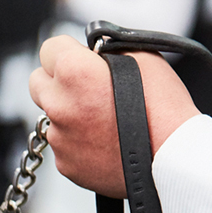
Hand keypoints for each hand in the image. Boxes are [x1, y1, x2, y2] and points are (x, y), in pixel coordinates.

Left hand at [28, 35, 200, 197]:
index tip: (81, 59)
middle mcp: (58, 104)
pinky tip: (105, 142)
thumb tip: (94, 53)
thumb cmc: (165, 108)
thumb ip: (108, 51)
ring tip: (104, 121)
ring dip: (69, 114)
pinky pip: (63, 146)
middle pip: (38, 82)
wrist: (174, 159)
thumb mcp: (142, 57)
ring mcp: (59, 138)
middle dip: (57, 81)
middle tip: (86, 88)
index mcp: (73, 71)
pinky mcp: (65, 164)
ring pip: (51, 117)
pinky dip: (77, 143)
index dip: (67, 52)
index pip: (49, 49)